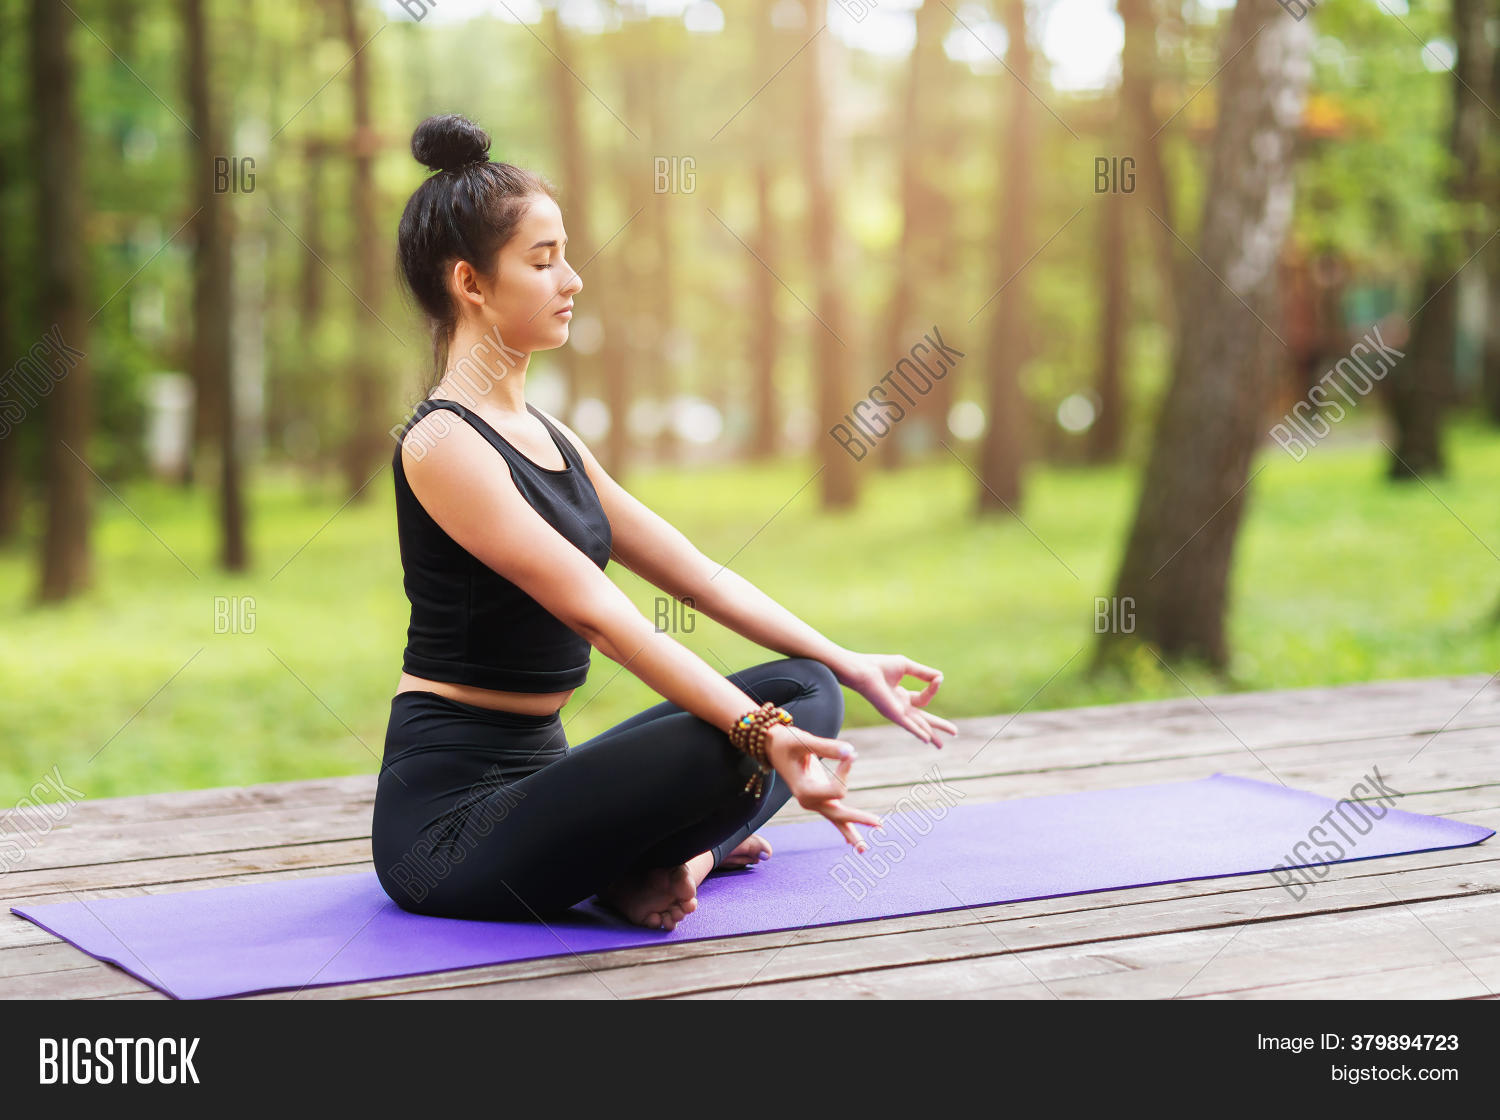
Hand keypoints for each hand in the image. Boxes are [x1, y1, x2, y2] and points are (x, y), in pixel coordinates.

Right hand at [762, 722, 881, 852]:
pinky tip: (850, 842)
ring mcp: (814, 803)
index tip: (848, 754)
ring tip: (864, 851)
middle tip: (881, 824)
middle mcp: (809, 801)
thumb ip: (827, 748)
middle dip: (859, 819)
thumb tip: (852, 752)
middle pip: (839, 815)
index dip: (846, 771)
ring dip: (851, 834)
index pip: (837, 790)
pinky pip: (834, 817)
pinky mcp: (819, 799)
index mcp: (804, 791)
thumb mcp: (804, 742)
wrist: (773, 747)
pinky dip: (843, 828)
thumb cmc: (787, 742)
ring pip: (836, 821)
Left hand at [833, 652, 956, 747]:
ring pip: (919, 725)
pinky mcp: (893, 714)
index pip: (924, 697)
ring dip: (931, 734)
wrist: (863, 670)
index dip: (933, 688)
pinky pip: (909, 725)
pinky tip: (926, 739)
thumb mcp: (907, 667)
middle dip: (939, 726)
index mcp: (901, 696)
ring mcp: (897, 712)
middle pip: (924, 719)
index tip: (938, 679)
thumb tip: (940, 677)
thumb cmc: (880, 666)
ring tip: (941, 745)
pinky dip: (918, 731)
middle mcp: (900, 707)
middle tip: (954, 733)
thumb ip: (924, 673)